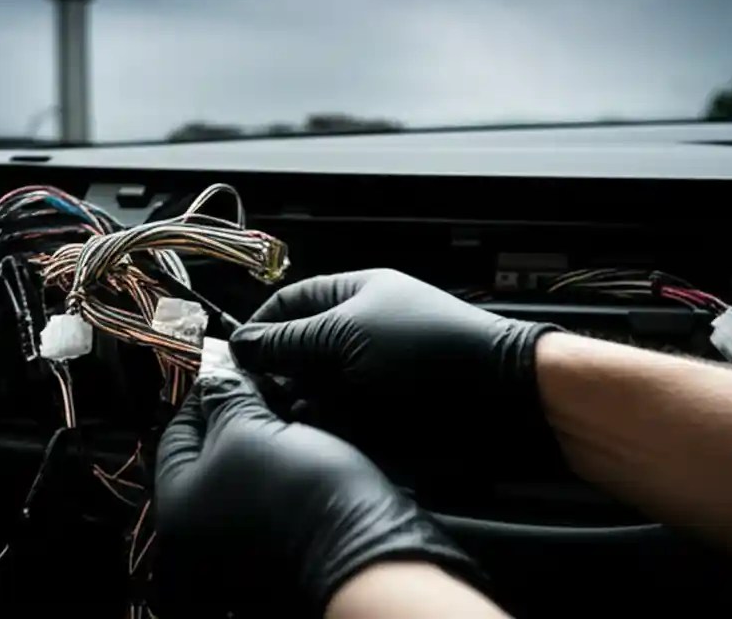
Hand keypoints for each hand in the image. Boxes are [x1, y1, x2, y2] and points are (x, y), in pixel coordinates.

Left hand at [155, 362, 477, 617]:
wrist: (359, 536)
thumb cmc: (294, 488)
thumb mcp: (247, 427)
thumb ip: (224, 395)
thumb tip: (216, 378)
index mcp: (179, 506)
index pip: (175, 435)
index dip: (202, 395)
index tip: (226, 369)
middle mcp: (203, 527)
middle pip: (210, 450)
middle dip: (236, 409)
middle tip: (258, 380)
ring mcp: (243, 531)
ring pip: (244, 463)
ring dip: (263, 427)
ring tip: (286, 399)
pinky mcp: (280, 530)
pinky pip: (270, 481)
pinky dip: (281, 452)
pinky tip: (302, 426)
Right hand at [229, 269, 560, 478]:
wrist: (497, 398)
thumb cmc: (428, 350)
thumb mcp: (344, 336)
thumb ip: (287, 342)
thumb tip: (240, 343)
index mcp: (355, 295)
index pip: (290, 303)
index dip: (260, 328)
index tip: (234, 359)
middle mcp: (361, 332)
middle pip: (299, 350)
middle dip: (277, 373)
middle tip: (252, 397)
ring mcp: (374, 374)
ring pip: (317, 389)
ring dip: (298, 404)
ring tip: (281, 420)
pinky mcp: (385, 413)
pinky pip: (341, 418)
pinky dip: (325, 426)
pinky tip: (314, 436)